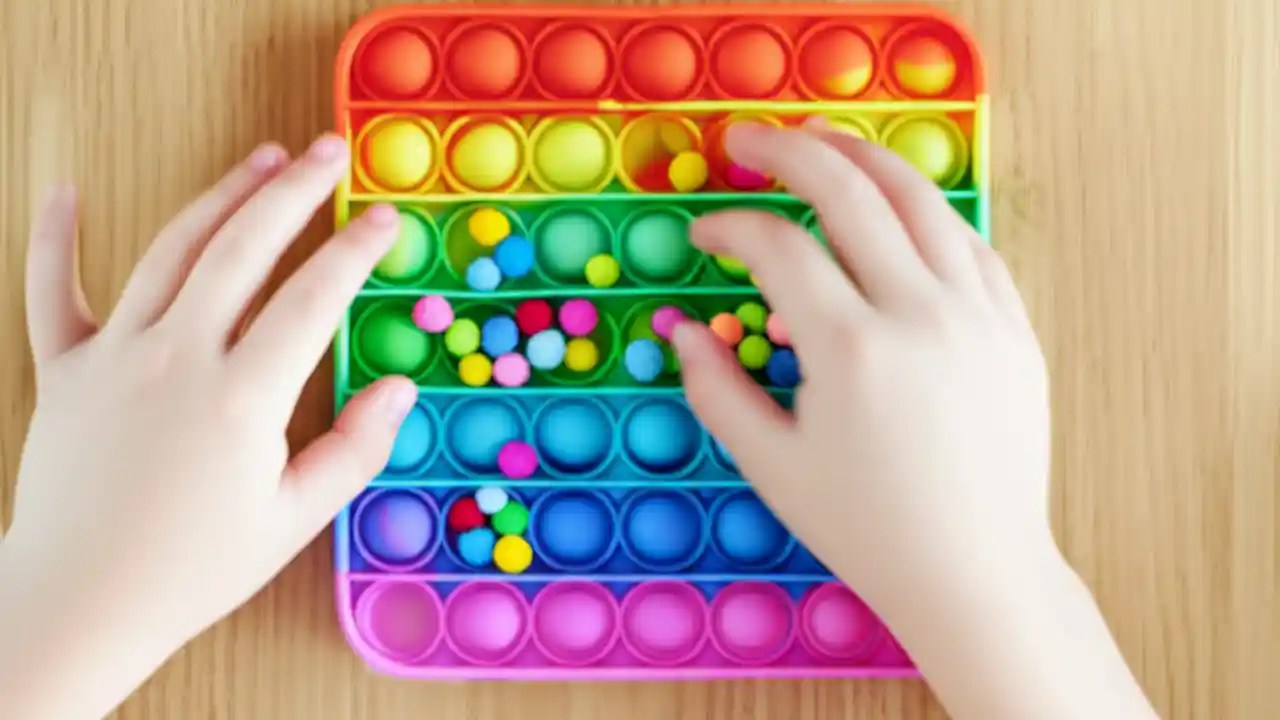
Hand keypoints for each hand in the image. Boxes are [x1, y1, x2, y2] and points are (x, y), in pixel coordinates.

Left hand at [1, 135, 415, 718]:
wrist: (78, 604)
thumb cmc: (192, 569)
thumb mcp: (292, 519)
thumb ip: (354, 449)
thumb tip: (399, 390)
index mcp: (241, 399)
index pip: (312, 300)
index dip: (354, 252)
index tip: (384, 218)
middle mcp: (176, 359)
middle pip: (242, 249)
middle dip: (293, 191)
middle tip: (328, 151)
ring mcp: (113, 357)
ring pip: (170, 250)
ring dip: (220, 197)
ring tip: (261, 160)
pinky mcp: (63, 370)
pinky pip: (53, 291)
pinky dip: (56, 239)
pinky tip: (67, 193)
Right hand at [673, 122, 1154, 718]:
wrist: (976, 571)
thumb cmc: (867, 529)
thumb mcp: (772, 466)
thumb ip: (716, 390)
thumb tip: (683, 332)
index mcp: (851, 350)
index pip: (778, 247)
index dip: (730, 228)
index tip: (706, 235)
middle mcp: (919, 314)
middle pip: (848, 191)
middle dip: (786, 152)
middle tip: (745, 141)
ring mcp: (977, 314)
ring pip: (919, 198)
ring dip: (861, 158)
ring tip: (821, 143)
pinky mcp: (1012, 327)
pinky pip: (968, 242)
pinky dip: (925, 211)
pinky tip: (898, 207)